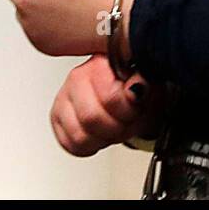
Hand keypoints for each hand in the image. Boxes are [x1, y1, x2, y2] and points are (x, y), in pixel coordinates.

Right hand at [50, 54, 166, 156]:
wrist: (133, 92)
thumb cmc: (140, 87)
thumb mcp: (150, 82)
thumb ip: (144, 82)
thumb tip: (136, 88)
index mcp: (101, 63)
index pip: (110, 98)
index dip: (129, 110)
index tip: (139, 107)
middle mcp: (77, 78)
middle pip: (91, 119)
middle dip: (117, 127)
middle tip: (130, 121)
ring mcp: (64, 98)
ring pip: (79, 136)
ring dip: (105, 138)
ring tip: (117, 127)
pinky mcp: (58, 118)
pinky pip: (71, 145)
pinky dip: (91, 146)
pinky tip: (102, 133)